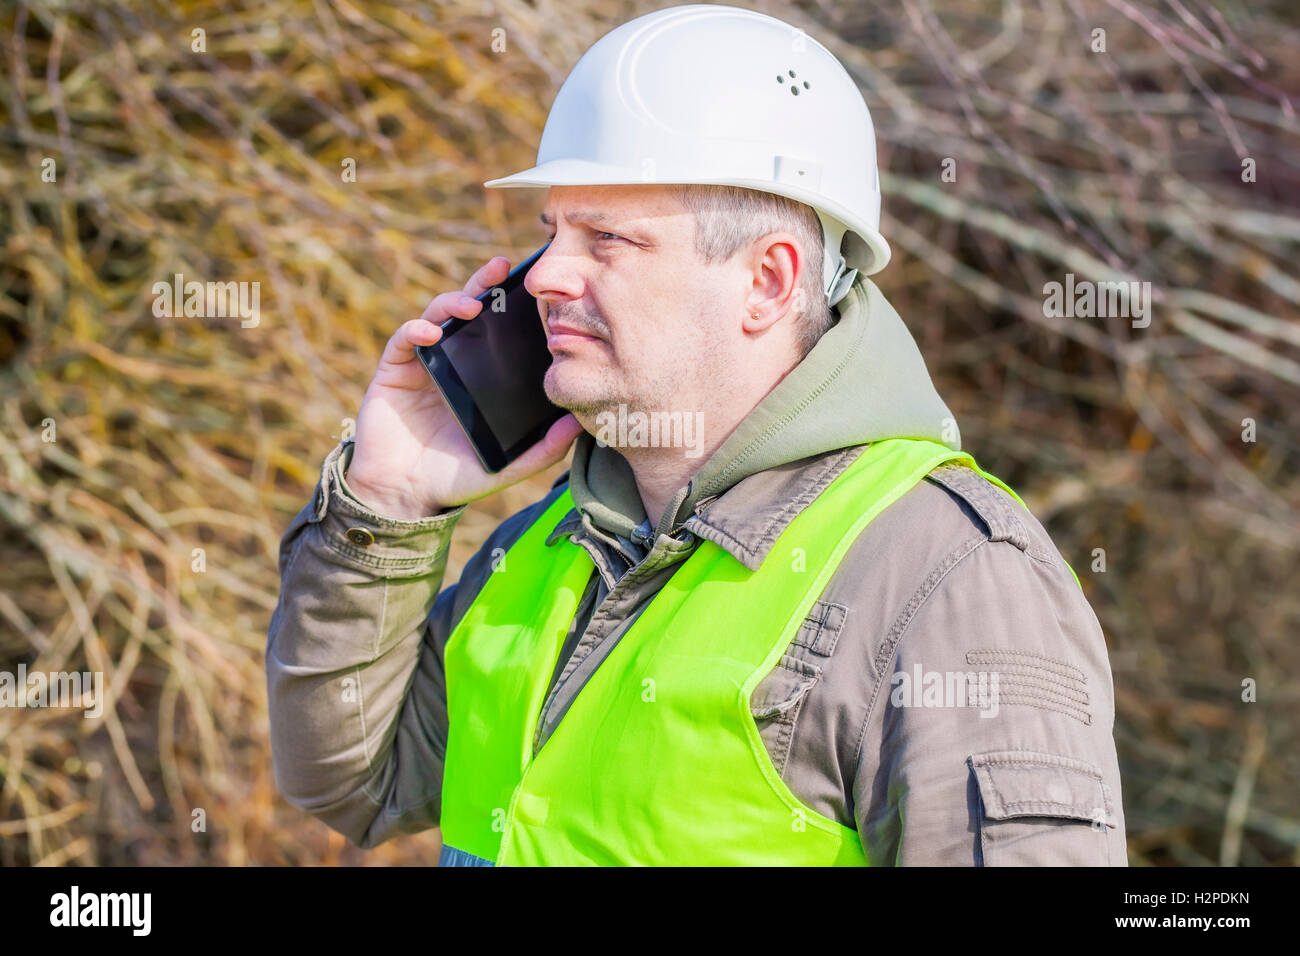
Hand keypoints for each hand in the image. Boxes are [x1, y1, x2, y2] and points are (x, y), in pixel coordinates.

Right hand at [345, 256, 582, 518]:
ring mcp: (424, 363)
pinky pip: (404, 340)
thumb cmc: (456, 476)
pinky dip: (416, 331)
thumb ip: (543, 449)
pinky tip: (430, 333)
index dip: (515, 307)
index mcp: (482, 375)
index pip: (501, 331)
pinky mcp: (394, 370)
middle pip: (471, 311)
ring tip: (473, 303)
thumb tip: (580, 426)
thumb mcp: (508, 464)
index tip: (539, 289)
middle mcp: (455, 360)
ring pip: (438, 316)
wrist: (404, 495)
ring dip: (454, 302)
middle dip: (485, 284)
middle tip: (503, 266)